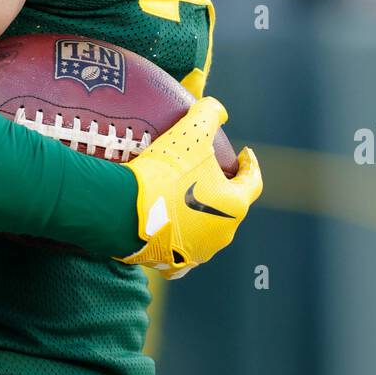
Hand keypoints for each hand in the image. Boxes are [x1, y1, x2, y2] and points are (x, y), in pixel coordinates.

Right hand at [113, 96, 262, 277]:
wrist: (123, 210)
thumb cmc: (164, 172)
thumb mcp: (190, 131)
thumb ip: (209, 113)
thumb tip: (219, 109)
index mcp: (234, 205)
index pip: (252, 180)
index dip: (250, 164)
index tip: (243, 152)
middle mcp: (222, 234)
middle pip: (229, 205)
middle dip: (223, 187)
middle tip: (209, 170)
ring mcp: (198, 253)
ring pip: (206, 228)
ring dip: (200, 211)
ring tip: (185, 192)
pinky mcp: (172, 264)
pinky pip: (180, 248)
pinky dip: (178, 235)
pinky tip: (168, 224)